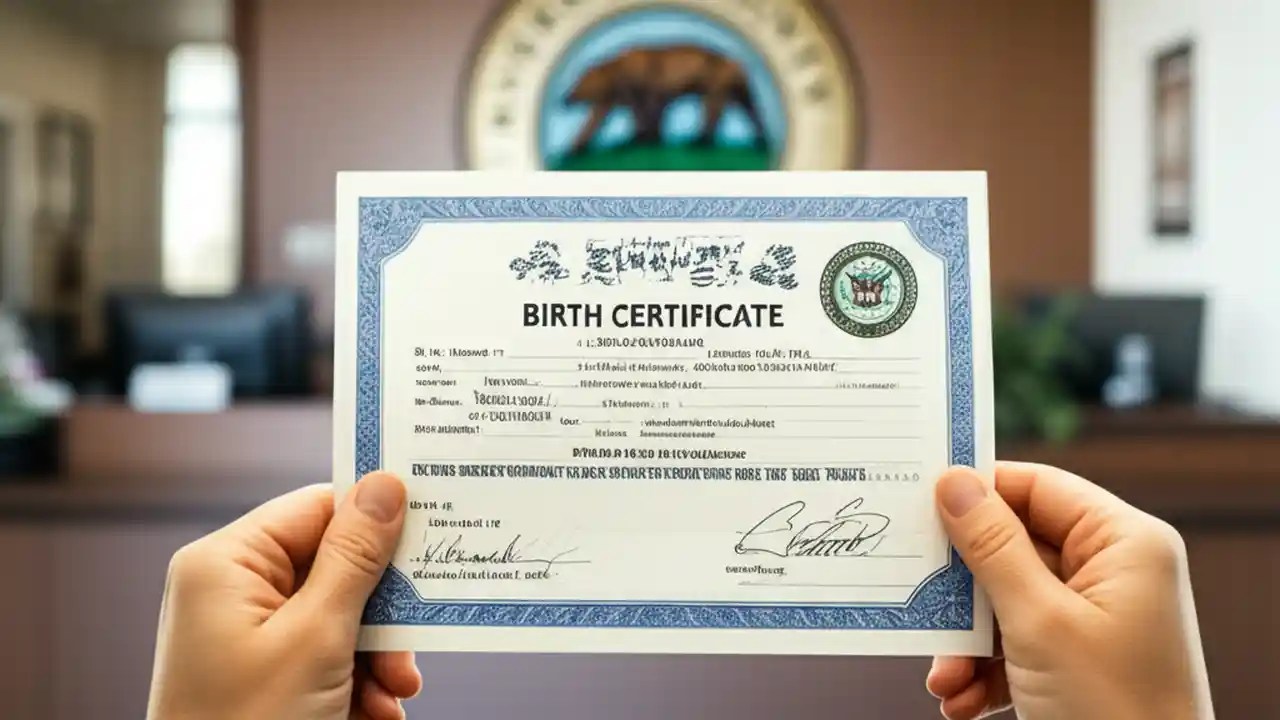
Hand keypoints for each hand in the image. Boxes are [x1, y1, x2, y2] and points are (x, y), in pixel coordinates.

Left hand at [147, 472, 420, 719]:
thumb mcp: (315, 639)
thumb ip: (355, 559)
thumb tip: (385, 486)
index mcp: (225, 564)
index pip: (318, 508)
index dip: (375, 523)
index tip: (429, 540)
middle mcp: (231, 591)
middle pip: (335, 566)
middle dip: (381, 614)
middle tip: (409, 651)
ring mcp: (245, 635)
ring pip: (339, 616)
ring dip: (377, 657)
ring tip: (392, 696)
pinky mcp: (262, 673)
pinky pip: (326, 655)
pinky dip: (357, 683)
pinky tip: (373, 714)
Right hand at [926, 462, 1212, 719]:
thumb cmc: (1113, 711)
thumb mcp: (1039, 623)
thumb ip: (992, 547)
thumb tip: (954, 483)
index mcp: (1126, 544)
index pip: (1038, 487)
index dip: (979, 491)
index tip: (919, 502)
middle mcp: (1116, 573)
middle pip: (1015, 547)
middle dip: (965, 590)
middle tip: (921, 602)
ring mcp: (1099, 619)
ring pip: (1008, 601)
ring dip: (967, 642)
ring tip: (946, 677)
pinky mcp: (1081, 660)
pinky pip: (1019, 643)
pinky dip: (985, 670)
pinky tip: (965, 699)